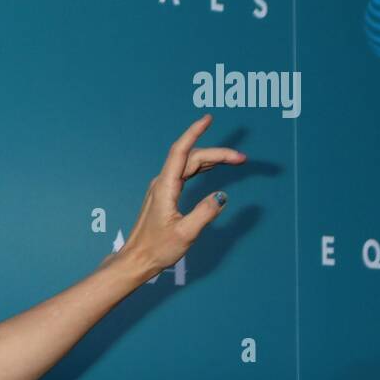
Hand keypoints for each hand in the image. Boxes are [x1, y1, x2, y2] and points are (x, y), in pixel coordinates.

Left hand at [116, 113, 245, 276]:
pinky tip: (213, 167)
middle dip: (217, 153)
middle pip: (191, 158)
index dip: (194, 132)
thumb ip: (205, 213)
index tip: (208, 119)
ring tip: (235, 161)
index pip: (180, 152)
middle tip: (242, 159)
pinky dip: (201, 167)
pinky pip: (184, 173)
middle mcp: (162, 183)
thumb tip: (222, 196)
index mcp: (165, 187)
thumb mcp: (185, 233)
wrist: (137, 260)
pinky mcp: (164, 195)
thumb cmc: (157, 249)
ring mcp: (162, 188)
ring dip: (211, 159)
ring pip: (188, 164)